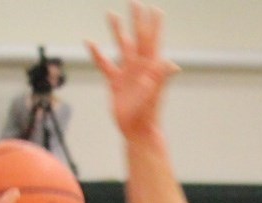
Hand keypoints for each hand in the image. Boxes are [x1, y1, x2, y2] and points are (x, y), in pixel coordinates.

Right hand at [86, 2, 178, 140]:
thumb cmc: (148, 114)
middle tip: (134, 2)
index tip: (155, 9)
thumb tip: (172, 64)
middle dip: (136, 19)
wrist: (137, 130)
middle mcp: (139, 66)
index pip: (152, 40)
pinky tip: (90, 43)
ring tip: (111, 14)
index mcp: (149, 66)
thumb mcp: (154, 94)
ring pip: (121, 46)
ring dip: (117, 30)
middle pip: (137, 37)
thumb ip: (161, 78)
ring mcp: (127, 72)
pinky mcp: (115, 82)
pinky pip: (104, 64)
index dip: (154, 24)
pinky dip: (97, 54)